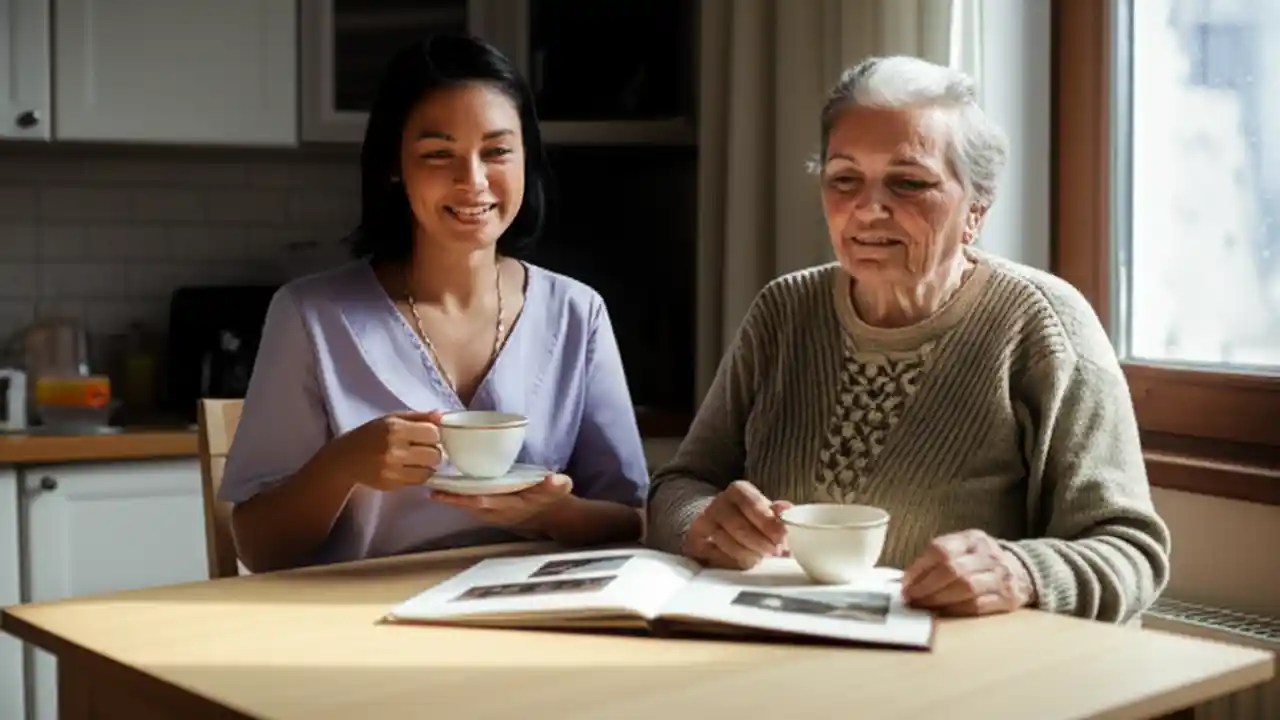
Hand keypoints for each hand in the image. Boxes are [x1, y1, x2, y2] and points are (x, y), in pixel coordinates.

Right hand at [330, 410, 444, 490]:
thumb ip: (419, 417)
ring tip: (416, 459)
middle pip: (435, 454)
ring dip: (427, 465)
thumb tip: (443, 416)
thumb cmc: (372, 434)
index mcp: (395, 428)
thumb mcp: (392, 418)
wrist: (345, 458)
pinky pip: (418, 481)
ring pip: (429, 470)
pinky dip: (418, 475)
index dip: (433, 434)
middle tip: (422, 449)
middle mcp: (394, 449)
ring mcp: (392, 470)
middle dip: (433, 451)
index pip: (433, 433)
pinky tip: (408, 468)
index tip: (426, 435)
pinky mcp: (390, 484)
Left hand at [431, 474, 573, 528]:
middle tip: (429, 482)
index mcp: (509, 506)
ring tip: (432, 481)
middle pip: (466, 504)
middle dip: (448, 496)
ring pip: (466, 505)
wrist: (551, 515)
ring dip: (450, 495)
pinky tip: (446, 483)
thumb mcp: (558, 490)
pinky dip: (458, 495)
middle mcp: (496, 512)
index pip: (480, 502)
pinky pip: (470, 502)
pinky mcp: (489, 508)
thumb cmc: (551, 499)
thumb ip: (556, 485)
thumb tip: (555, 479)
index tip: (441, 492)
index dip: (461, 498)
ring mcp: (491, 513)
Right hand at [683, 480, 792, 569]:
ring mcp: (703, 524)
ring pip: (726, 542)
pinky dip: (732, 561)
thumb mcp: (764, 511)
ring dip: (748, 553)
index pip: (750, 502)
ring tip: (761, 557)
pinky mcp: (694, 543)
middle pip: (738, 525)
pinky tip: (744, 561)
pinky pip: (714, 555)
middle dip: (760, 541)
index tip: (781, 536)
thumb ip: (775, 512)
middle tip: (775, 551)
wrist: (716, 524)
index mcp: (737, 491)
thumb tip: (786, 510)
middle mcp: (717, 504)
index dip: (767, 520)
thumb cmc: (747, 518)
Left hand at [901, 529, 1035, 615]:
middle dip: (926, 587)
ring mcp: (1001, 576)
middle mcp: (988, 554)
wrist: (1024, 571)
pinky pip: (978, 605)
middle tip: (911, 598)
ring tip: (923, 606)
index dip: (919, 568)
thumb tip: (907, 580)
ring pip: (965, 587)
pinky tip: (943, 613)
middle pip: (952, 569)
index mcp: (972, 538)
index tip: (905, 583)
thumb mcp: (963, 549)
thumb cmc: (981, 562)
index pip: (941, 549)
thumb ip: (939, 559)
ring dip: (938, 600)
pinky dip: (956, 610)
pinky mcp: (1008, 598)